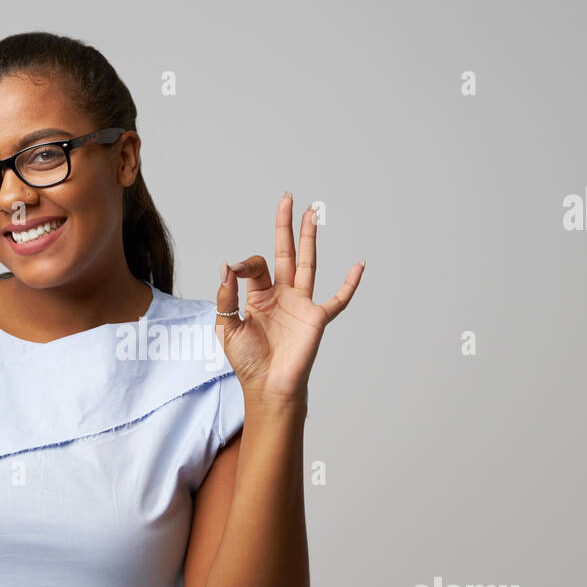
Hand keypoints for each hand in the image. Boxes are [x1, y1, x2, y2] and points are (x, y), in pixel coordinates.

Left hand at [215, 192, 363, 405]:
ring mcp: (301, 304)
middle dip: (286, 226)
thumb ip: (226, 297)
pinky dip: (349, 284)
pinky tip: (360, 265)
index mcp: (259, 296)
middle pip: (285, 252)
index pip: (255, 265)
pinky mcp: (316, 318)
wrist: (267, 386)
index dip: (244, 263)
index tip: (234, 270)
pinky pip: (337, 299)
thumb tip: (226, 265)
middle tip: (288, 199)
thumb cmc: (248, 361)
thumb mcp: (227, 327)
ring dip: (310, 239)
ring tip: (312, 213)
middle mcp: (282, 295)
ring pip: (308, 264)